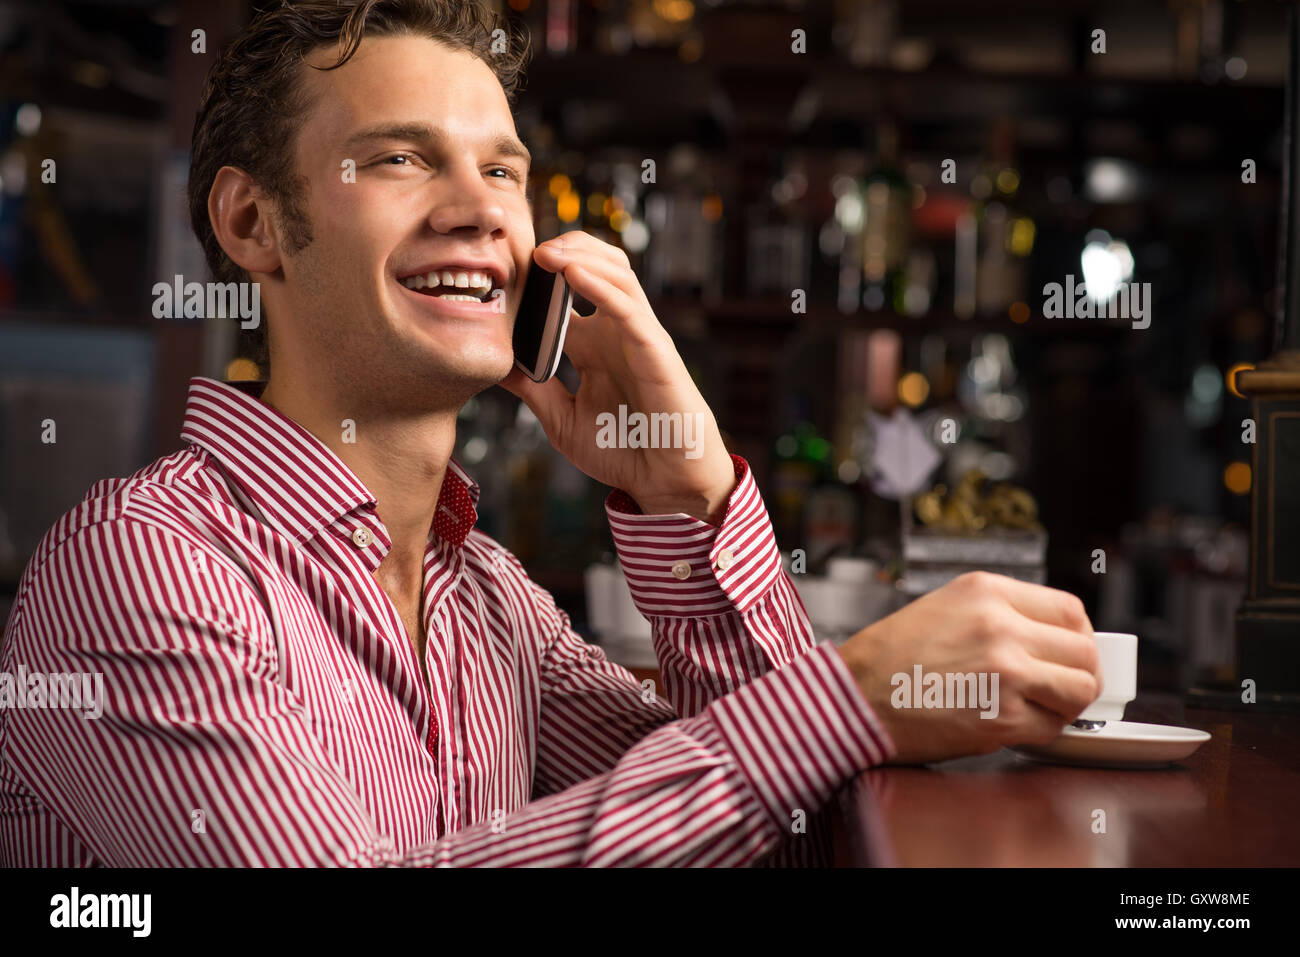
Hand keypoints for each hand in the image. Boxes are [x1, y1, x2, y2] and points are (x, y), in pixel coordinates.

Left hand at [498, 231, 735, 523]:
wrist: (663, 480)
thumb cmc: (622, 450)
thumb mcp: (561, 419)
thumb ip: (533, 389)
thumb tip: (495, 367)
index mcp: (594, 345)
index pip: (567, 292)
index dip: (541, 274)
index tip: (507, 268)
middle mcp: (616, 332)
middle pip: (596, 266)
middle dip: (564, 248)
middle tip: (525, 248)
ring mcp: (637, 336)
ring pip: (615, 273)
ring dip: (580, 255)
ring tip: (544, 252)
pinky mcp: (653, 349)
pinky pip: (627, 307)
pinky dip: (599, 286)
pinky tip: (572, 273)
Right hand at [836, 572, 1100, 764]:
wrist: (854, 697)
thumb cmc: (890, 657)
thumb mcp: (945, 605)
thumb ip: (1000, 612)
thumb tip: (1051, 636)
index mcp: (987, 592)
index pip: (1070, 610)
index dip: (1077, 636)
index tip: (1068, 652)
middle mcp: (1001, 627)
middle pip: (1084, 651)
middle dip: (1077, 673)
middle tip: (1059, 685)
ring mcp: (1005, 673)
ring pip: (1080, 690)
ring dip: (1066, 703)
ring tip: (1039, 705)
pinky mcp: (1002, 718)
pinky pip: (1053, 728)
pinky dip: (1041, 731)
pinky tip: (1013, 724)